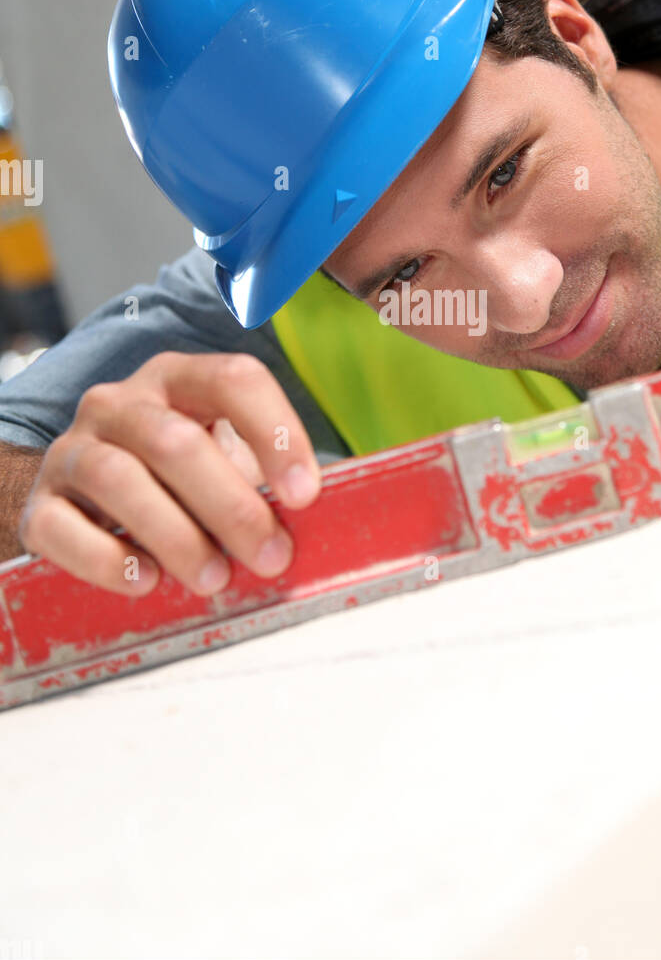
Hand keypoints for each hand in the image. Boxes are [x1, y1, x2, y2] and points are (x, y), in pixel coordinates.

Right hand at [18, 353, 320, 596]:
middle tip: (270, 557)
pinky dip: (107, 559)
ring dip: (176, 535)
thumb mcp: (223, 464)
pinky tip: (146, 580)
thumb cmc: (176, 485)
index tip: (306, 496)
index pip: (233, 380)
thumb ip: (264, 482)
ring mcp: (73, 451)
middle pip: (175, 440)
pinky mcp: (39, 505)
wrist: (85, 505)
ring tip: (213, 578)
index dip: (275, 433)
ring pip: (118, 479)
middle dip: (231, 506)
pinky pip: (62, 528)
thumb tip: (323, 524)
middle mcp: (119, 403)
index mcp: (178, 379)